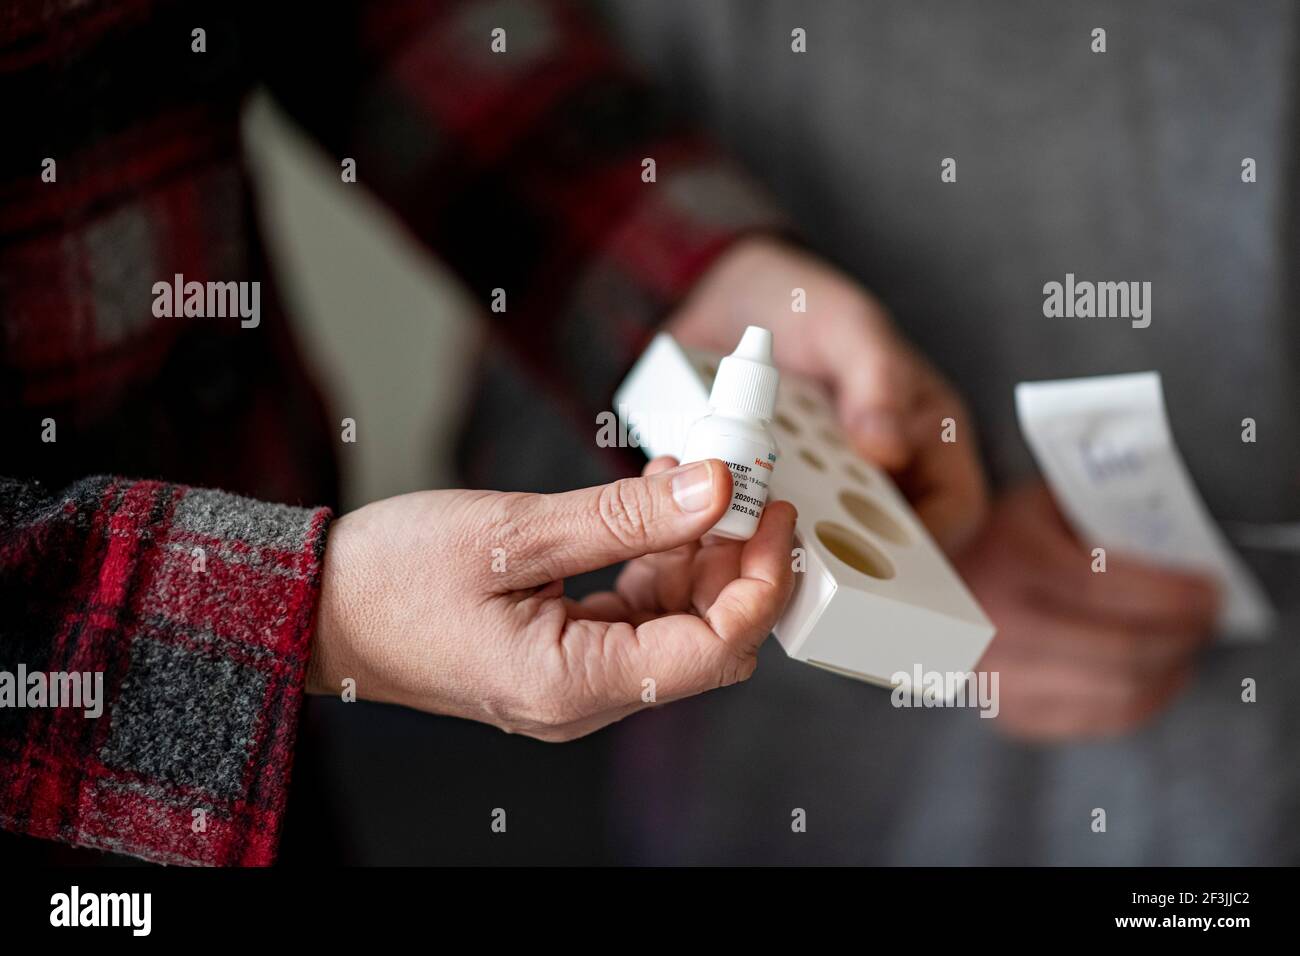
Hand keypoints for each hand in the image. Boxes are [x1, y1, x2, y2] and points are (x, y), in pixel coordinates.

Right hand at [308, 458, 797, 740]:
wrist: (316, 608)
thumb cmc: (388, 578)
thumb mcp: (513, 532)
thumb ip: (623, 516)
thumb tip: (716, 491)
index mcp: (573, 686)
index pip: (713, 650)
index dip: (758, 579)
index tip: (772, 510)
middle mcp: (584, 699)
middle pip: (705, 641)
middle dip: (734, 562)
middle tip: (744, 483)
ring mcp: (575, 681)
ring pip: (675, 624)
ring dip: (696, 553)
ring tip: (694, 477)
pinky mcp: (563, 654)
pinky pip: (635, 614)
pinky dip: (655, 559)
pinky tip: (654, 502)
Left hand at [668, 236, 987, 552]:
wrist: (728, 305)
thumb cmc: (804, 301)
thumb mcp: (845, 325)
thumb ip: (874, 377)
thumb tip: (888, 450)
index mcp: (928, 435)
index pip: (954, 510)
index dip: (926, 544)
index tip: (871, 553)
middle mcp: (886, 473)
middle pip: (889, 543)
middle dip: (847, 556)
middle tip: (799, 551)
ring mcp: (831, 490)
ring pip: (828, 545)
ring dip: (791, 545)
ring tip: (750, 528)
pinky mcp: (779, 495)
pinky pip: (772, 527)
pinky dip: (749, 523)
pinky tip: (718, 514)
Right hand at [958, 482, 1219, 740]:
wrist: (928, 589)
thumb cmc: (997, 542)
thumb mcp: (1040, 507)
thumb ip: (1100, 517)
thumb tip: (1175, 550)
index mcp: (1008, 562)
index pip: (1106, 589)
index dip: (1172, 596)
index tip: (1210, 589)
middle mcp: (996, 626)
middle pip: (1121, 650)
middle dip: (1184, 634)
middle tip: (1206, 618)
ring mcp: (1000, 677)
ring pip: (1116, 693)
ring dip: (1170, 670)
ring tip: (1184, 646)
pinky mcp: (1008, 713)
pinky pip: (1096, 720)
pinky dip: (1142, 701)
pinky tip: (1156, 676)